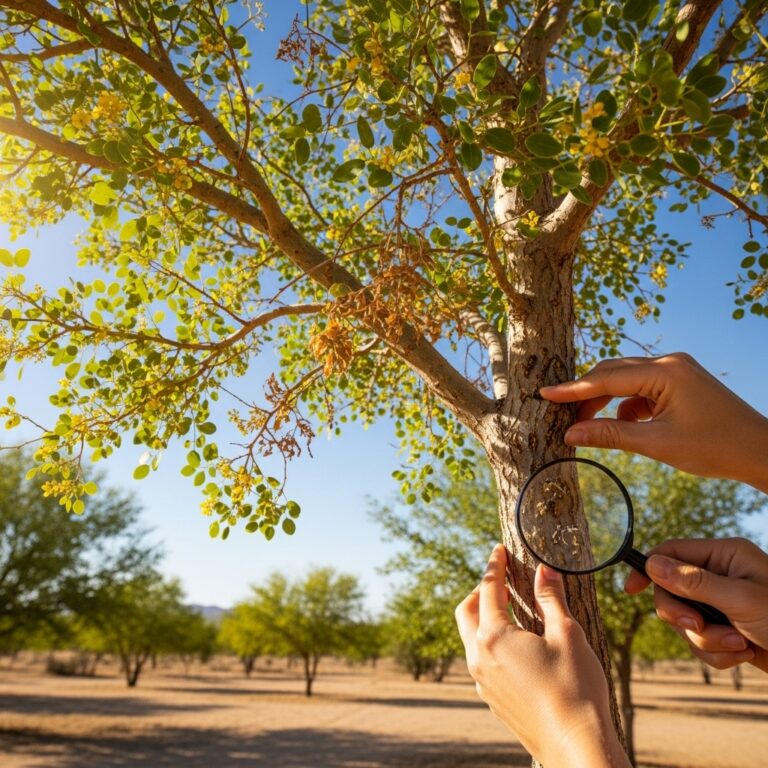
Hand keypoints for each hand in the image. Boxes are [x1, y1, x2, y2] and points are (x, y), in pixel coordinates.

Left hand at [455, 545, 629, 766]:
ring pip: (472, 638)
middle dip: (481, 591)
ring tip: (510, 609)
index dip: (494, 566)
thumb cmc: (574, 688)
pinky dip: (491, 642)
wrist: (575, 746)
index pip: (488, 590)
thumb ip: (551, 598)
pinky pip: (481, 660)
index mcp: (493, 637)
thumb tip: (545, 570)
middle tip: (501, 579)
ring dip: (485, 617)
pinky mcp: (492, 699)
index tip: (498, 550)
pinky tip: (516, 645)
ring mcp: (482, 681)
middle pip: (467, 611)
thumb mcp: (566, 634)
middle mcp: (479, 658)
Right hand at [539, 353, 767, 492]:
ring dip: (607, 402)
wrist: (760, 451)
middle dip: (588, 395)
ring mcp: (676, 370)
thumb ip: (610, 434)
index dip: (573, 389)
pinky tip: (626, 427)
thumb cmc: (715, 447)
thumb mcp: (657, 443)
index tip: (544, 393)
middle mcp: (669, 363)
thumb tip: (571, 434)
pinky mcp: (680, 382)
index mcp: (666, 372)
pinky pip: (643, 389)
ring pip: (626, 380)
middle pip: (613, 372)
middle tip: (564, 418)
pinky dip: (628, 406)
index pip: (606, 378)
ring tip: (590, 426)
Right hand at [625, 537, 767, 671]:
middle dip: (684, 616)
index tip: (631, 590)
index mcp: (725, 555)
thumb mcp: (741, 600)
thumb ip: (694, 582)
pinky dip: (716, 655)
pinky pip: (700, 643)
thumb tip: (652, 565)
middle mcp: (720, 576)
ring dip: (707, 641)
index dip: (649, 569)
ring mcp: (721, 604)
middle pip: (671, 591)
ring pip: (685, 622)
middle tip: (698, 628)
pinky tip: (743, 655)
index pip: (672, 552)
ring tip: (738, 646)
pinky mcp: (725, 631)